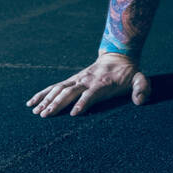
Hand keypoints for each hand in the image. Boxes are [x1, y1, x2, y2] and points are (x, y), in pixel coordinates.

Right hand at [26, 53, 149, 117]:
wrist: (118, 56)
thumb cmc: (128, 73)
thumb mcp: (139, 79)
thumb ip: (142, 88)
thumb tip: (140, 101)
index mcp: (102, 83)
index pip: (91, 94)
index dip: (83, 103)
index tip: (74, 113)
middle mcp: (86, 81)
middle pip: (70, 92)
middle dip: (58, 103)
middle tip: (46, 115)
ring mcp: (77, 80)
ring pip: (59, 89)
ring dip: (47, 100)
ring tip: (36, 112)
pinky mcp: (71, 80)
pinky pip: (54, 87)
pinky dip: (42, 94)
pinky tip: (31, 103)